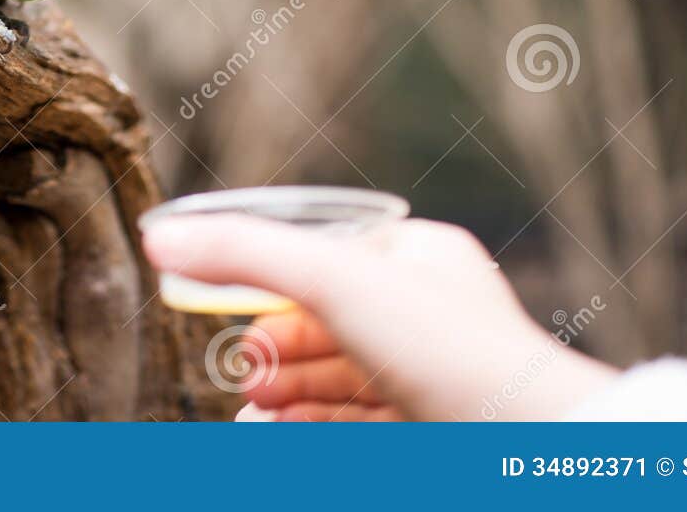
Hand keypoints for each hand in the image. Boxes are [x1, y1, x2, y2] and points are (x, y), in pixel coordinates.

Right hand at [142, 216, 617, 420]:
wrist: (528, 448)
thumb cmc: (447, 351)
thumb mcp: (333, 279)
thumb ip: (244, 254)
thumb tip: (158, 238)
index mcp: (420, 259)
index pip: (329, 259)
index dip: (270, 281)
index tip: (225, 307)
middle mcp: (430, 315)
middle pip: (329, 326)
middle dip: (275, 349)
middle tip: (239, 370)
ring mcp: (431, 378)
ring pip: (341, 380)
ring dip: (287, 393)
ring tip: (249, 407)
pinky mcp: (430, 430)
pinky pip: (359, 423)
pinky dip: (312, 426)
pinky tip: (276, 433)